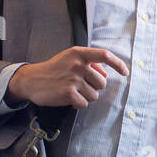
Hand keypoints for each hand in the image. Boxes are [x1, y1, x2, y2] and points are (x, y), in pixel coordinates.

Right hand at [6, 46, 128, 107]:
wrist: (31, 80)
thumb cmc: (53, 70)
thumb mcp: (70, 59)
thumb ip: (88, 63)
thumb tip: (105, 74)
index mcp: (78, 53)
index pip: (105, 55)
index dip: (118, 64)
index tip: (125, 72)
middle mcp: (77, 64)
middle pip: (102, 83)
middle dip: (94, 87)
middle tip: (79, 85)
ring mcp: (73, 79)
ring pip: (94, 95)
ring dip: (85, 96)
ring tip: (71, 90)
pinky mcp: (68, 93)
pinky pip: (84, 103)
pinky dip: (77, 103)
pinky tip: (67, 98)